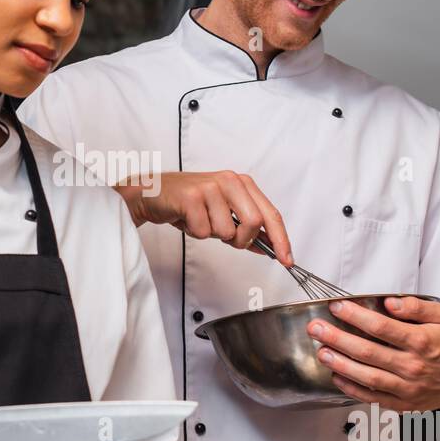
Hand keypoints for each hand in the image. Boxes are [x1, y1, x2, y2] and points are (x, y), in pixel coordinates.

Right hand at [118, 169, 292, 262]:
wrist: (153, 194)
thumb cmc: (189, 204)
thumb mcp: (222, 213)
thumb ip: (246, 228)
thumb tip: (269, 247)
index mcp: (242, 184)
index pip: (270, 214)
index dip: (281, 239)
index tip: (286, 259)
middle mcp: (230, 181)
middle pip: (254, 222)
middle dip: (241, 240)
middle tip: (226, 239)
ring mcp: (211, 187)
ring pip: (226, 231)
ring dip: (212, 235)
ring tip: (198, 221)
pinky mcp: (192, 197)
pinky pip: (204, 231)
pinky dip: (195, 233)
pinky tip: (187, 219)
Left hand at [306, 296, 439, 423]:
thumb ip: (416, 306)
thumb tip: (391, 302)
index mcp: (421, 342)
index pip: (382, 327)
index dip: (356, 316)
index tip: (337, 307)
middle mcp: (413, 366)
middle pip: (368, 352)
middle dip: (337, 339)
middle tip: (316, 329)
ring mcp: (407, 388)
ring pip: (367, 377)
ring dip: (341, 365)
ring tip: (322, 352)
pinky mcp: (403, 404)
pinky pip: (373, 398)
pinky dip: (352, 389)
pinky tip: (336, 377)